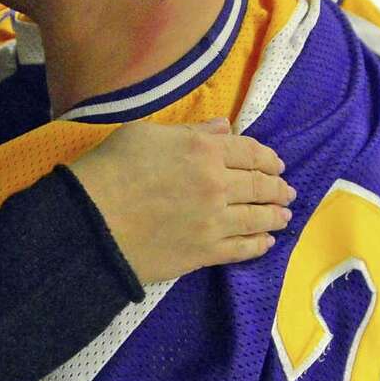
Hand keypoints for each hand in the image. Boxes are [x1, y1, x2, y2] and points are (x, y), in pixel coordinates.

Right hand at [66, 119, 295, 283]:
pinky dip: (259, 245)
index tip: (276, 164)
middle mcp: (218, 184)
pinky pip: (242, 248)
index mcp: (204, 150)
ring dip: (275, 215)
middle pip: (259, 185)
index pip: (249, 152)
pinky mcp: (206, 252)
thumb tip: (223, 128)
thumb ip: (189, 131)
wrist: (92, 223)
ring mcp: (215, 221)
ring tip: (284, 216)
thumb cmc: (110, 170)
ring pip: (257, 218)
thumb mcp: (144, 134)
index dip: (268, 158)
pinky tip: (266, 242)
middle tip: (287, 191)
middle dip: (278, 188)